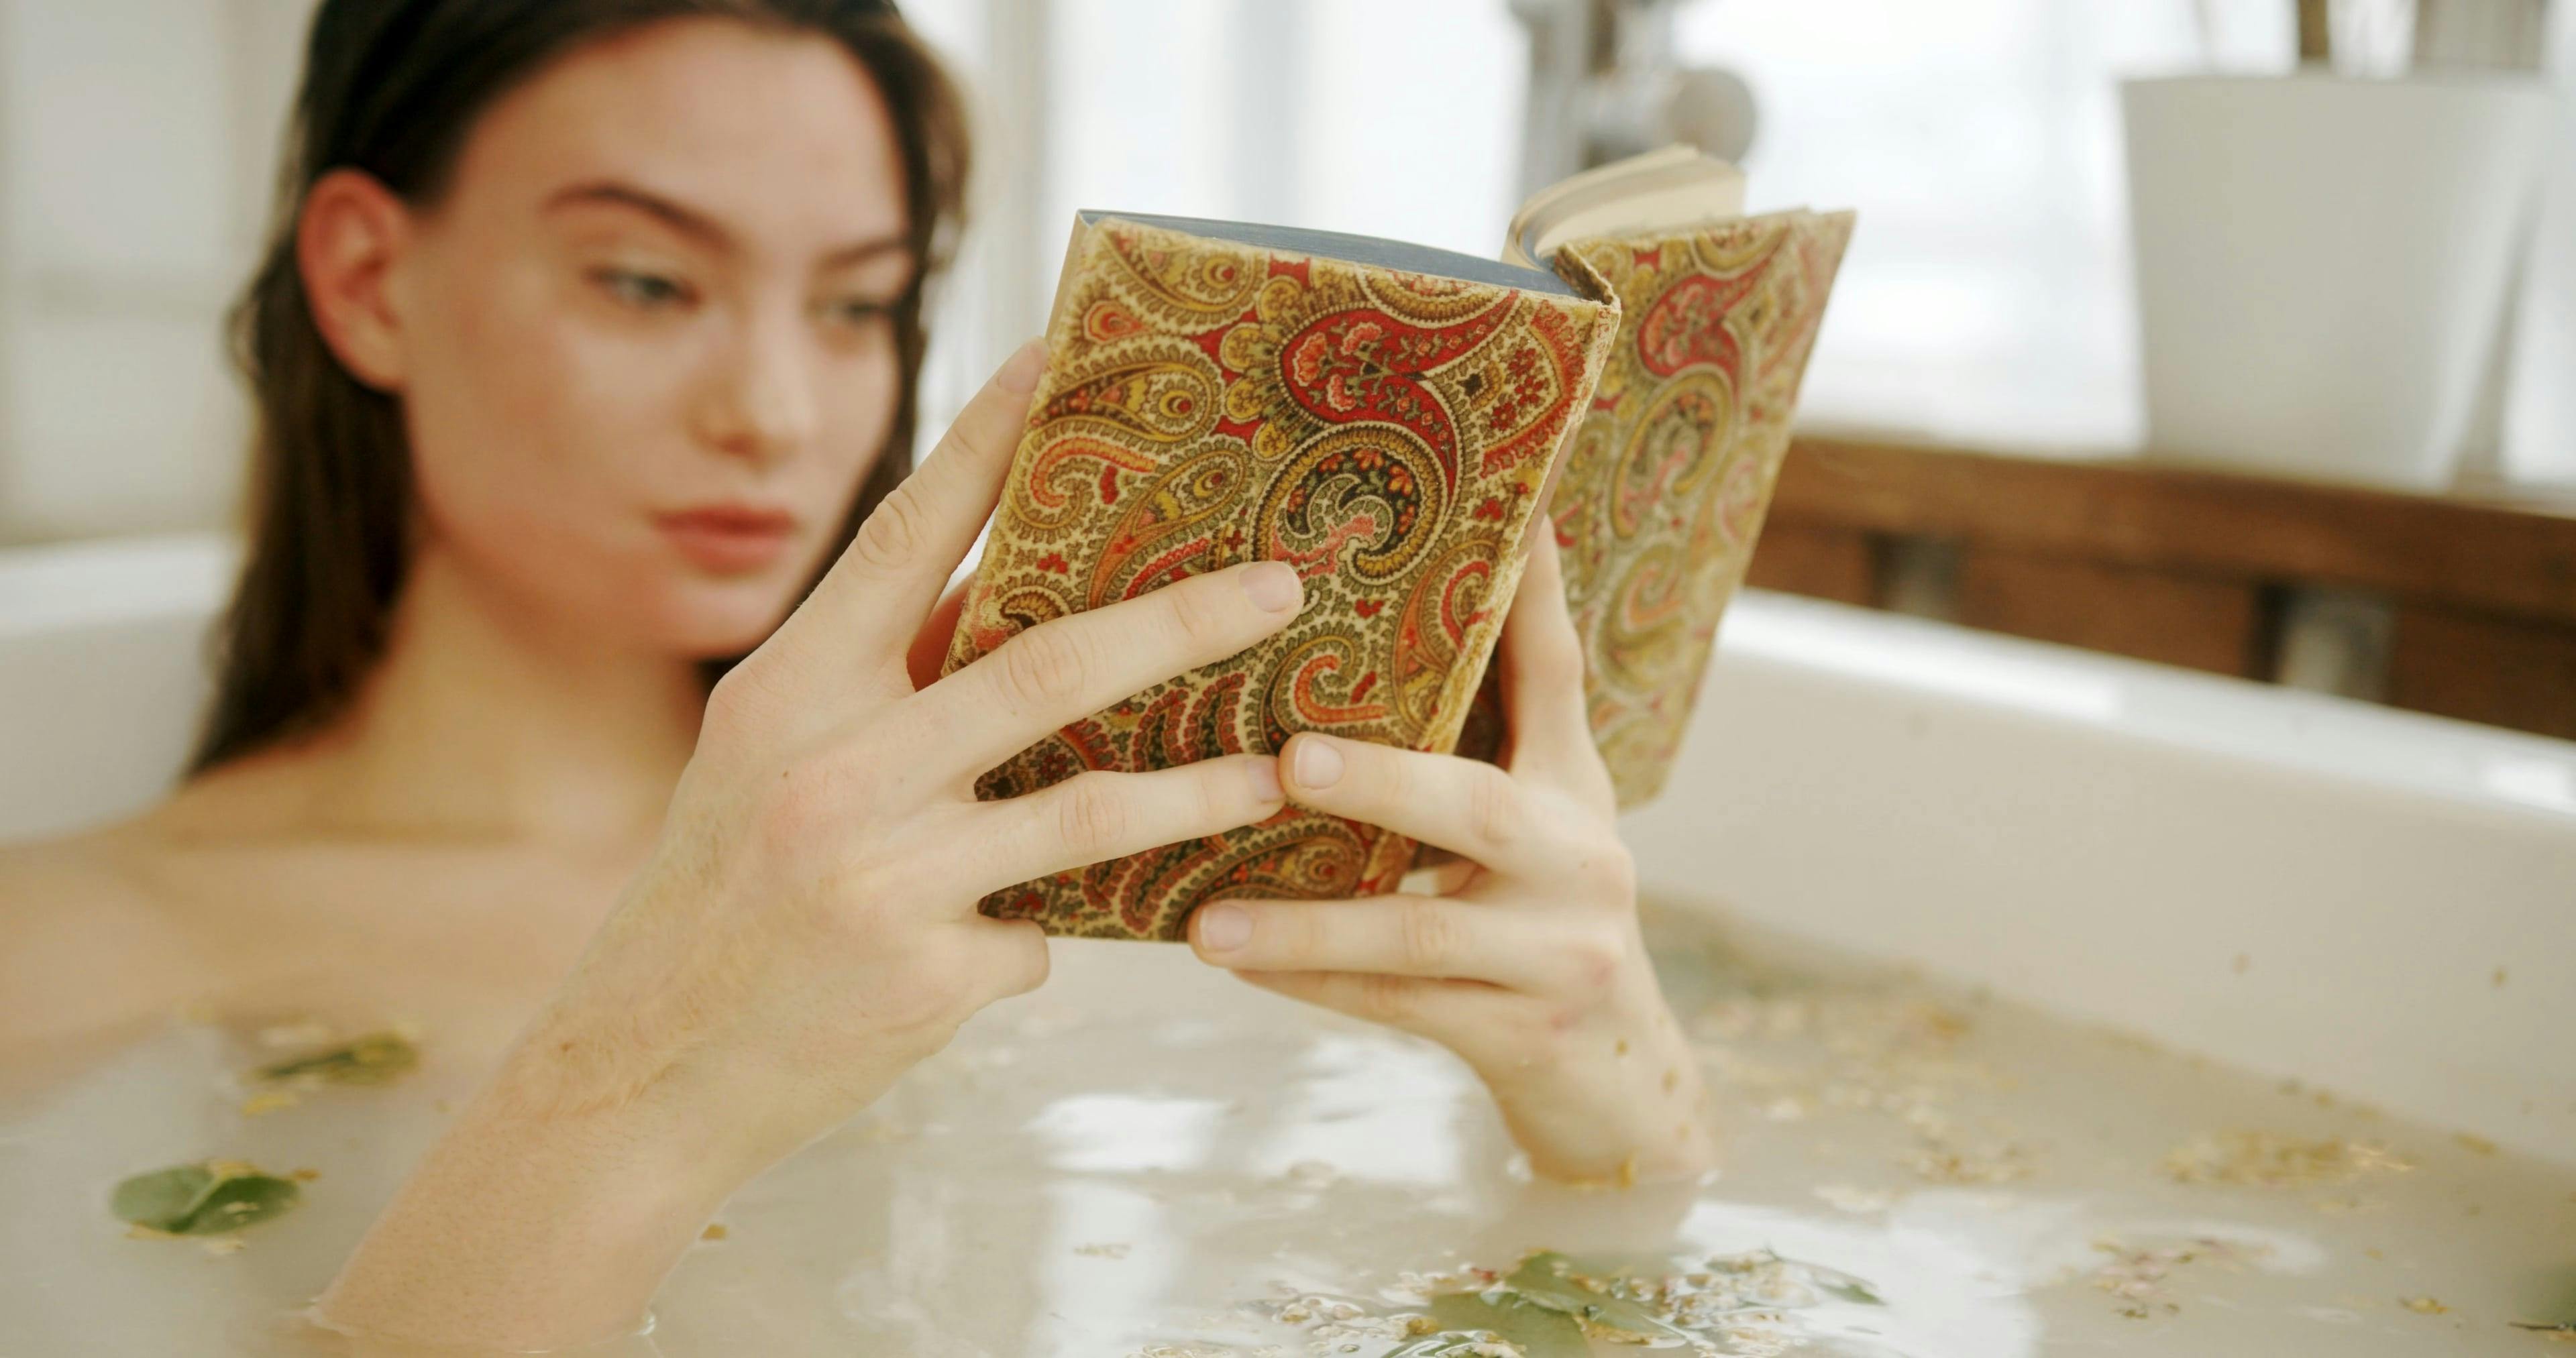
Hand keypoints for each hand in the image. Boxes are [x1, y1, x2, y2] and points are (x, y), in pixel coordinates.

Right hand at [317, 339, 1306, 1348]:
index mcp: (791, 688)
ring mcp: (885, 873)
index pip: (904, 534)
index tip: (1064, 353)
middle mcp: (836, 766)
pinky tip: (1013, 948)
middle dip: (1184, 621)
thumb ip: (880, 689)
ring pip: (1089, 811)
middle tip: (1284, 586)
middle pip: (1049, 666)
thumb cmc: (721, 895)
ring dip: (1200, 791)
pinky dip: (1042, 934)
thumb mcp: (767, 763)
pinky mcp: (926, 974)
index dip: (988, 439)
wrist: (637, 1069)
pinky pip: (1039, 936)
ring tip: (1280, 775)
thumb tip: (1007, 614)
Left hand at [1183, 531, 1716, 1185]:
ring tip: (1208, 921)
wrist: (1620, 1076)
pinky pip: (1396, 1010)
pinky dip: (1312, 989)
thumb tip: (1421, 598)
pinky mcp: (1523, 1034)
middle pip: (1476, 808)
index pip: (1555, 673)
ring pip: (1417, 935)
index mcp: (1576, 788)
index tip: (1506, 512)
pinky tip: (1235, 966)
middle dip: (1380, 781)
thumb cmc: (1544, 915)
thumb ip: (1492, 722)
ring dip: (1307, 925)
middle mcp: (1582, 859)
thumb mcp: (1543, 813)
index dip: (1530, 594)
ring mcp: (1559, 954)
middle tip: (1288, 759)